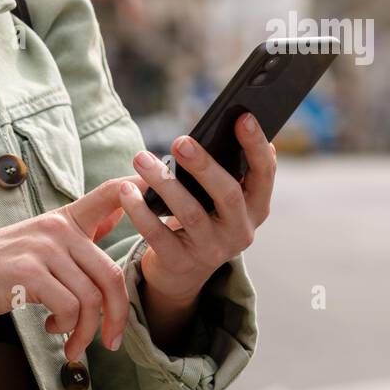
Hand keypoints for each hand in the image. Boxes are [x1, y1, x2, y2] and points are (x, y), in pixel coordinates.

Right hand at [0, 175, 149, 361]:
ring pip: (89, 298)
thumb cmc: (3, 267)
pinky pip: (67, 306)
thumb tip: (114, 216)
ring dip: (86, 331)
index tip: (160, 197)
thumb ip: (78, 235)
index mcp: (65, 218)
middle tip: (110, 342)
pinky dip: (65, 327)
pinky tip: (52, 328)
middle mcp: (57, 228)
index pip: (108, 194)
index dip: (137, 192)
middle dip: (117, 315)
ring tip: (71, 344)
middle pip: (109, 274)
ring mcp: (43, 248)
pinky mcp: (27, 271)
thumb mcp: (42, 242)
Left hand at [120, 112, 275, 303]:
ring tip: (140, 158)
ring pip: (189, 213)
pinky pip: (158, 235)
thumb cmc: (204, 218)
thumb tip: (231, 123)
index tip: (243, 117)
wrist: (182, 272)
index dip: (256, 146)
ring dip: (164, 182)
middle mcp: (240, 231)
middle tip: (180, 141)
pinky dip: (139, 211)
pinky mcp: (181, 263)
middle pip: (228, 194)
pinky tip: (125, 191)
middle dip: (204, 165)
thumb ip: (229, 170)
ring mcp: (212, 250)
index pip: (264, 174)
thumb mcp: (222, 199)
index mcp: (256, 208)